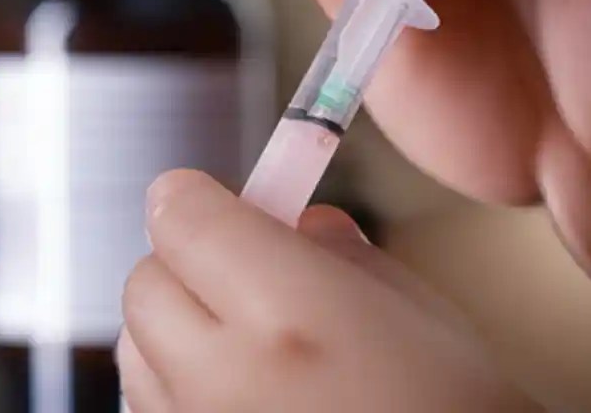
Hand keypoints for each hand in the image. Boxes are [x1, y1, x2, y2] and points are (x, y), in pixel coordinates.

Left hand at [117, 169, 540, 411]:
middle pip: (145, 282)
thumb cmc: (454, 412)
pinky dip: (179, 389)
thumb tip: (299, 221)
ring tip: (245, 344)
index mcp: (287, 315)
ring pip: (136, 350)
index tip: (214, 200)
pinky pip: (153, 408)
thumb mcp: (424, 315)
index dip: (197, 200)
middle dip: (184, 264)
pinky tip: (241, 396)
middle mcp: (223, 377)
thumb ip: (345, 253)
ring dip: (173, 329)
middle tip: (240, 272)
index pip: (183, 218)